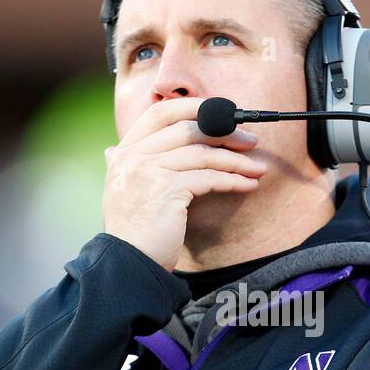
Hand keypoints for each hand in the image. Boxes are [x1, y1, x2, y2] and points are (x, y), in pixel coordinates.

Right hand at [103, 96, 266, 270]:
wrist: (129, 263)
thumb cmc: (134, 232)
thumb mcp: (122, 191)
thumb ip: (126, 168)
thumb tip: (111, 150)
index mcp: (123, 152)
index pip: (160, 113)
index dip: (194, 107)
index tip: (224, 114)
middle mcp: (132, 156)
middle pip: (188, 129)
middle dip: (225, 133)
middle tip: (250, 141)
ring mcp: (148, 170)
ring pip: (202, 153)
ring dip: (236, 161)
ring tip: (257, 168)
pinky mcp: (166, 189)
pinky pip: (209, 177)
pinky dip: (233, 180)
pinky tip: (248, 184)